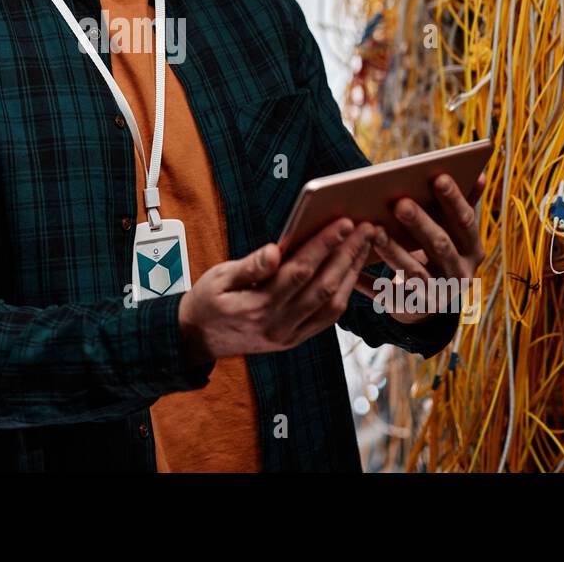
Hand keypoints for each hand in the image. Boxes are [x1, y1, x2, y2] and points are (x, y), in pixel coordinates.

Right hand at [179, 217, 375, 363]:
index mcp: (257, 307)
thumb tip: (275, 251)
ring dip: (351, 274)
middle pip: (323, 287)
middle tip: (367, 229)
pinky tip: (350, 272)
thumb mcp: (217, 278)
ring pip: (331, 305)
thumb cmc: (207, 302)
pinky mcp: (293, 340)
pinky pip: (326, 319)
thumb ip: (249, 266)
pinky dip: (342, 294)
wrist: (197, 340)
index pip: (300, 271)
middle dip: (348, 255)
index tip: (344, 223)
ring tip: (364, 246)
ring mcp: (288, 336)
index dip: (324, 245)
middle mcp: (278, 325)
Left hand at [355, 170, 486, 323]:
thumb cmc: (440, 252)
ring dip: (394, 252)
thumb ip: (465, 204)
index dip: (453, 200)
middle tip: (399, 203)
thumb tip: (479, 175)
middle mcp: (459, 273)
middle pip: (440, 246)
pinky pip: (388, 295)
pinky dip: (370, 282)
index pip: (465, 222)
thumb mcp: (455, 233)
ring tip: (374, 231)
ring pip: (414, 272)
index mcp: (472, 249)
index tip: (438, 177)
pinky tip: (354, 266)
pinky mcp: (411, 309)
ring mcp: (437, 294)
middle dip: (420, 224)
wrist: (432, 302)